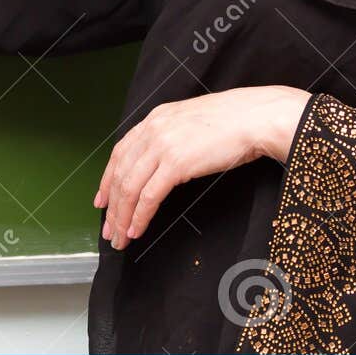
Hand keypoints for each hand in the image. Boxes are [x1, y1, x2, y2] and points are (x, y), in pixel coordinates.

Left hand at [93, 85, 311, 250]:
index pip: (120, 153)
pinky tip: (137, 229)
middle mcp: (153, 130)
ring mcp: (162, 146)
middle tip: (108, 229)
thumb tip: (160, 162)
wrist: (253, 118)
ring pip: (129, 187)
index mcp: (155, 119)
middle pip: (120, 173)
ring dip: (122, 216)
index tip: (102, 200)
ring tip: (120, 237)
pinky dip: (139, 216)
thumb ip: (170, 137)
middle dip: (111, 206)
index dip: (107, 180)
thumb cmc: (231, 122)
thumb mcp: (190, 122)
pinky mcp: (175, 163)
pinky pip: (148, 196)